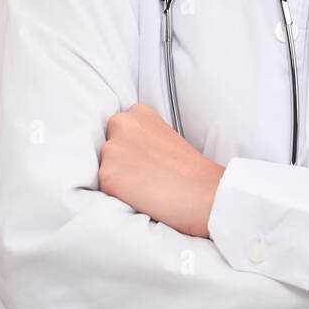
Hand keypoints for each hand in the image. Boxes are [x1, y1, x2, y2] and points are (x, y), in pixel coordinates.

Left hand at [98, 102, 223, 236]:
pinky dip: (117, 195)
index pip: (118, 131)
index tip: (147, 161)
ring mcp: (113, 148)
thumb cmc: (191, 171)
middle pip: (107, 146)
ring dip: (118, 178)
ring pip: (103, 167)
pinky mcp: (108, 174)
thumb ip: (142, 137)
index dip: (131, 150)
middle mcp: (122, 123)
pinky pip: (103, 188)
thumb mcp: (165, 137)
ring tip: (146, 186)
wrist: (206, 193)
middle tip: (146, 175)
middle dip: (120, 161)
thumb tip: (126, 152)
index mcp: (138, 112)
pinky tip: (141, 196)